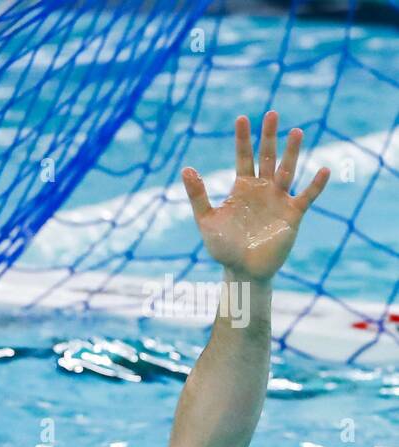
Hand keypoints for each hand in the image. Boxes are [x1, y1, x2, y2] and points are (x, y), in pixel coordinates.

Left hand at [182, 111, 328, 282]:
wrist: (242, 270)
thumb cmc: (223, 246)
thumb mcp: (206, 219)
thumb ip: (198, 195)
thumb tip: (186, 168)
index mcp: (242, 187)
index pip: (243, 157)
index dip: (243, 138)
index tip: (242, 118)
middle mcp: (262, 189)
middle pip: (267, 157)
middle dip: (269, 136)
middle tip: (272, 113)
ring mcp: (279, 199)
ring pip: (287, 170)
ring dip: (292, 152)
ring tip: (296, 132)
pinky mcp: (293, 214)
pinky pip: (307, 196)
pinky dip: (315, 185)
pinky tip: (323, 170)